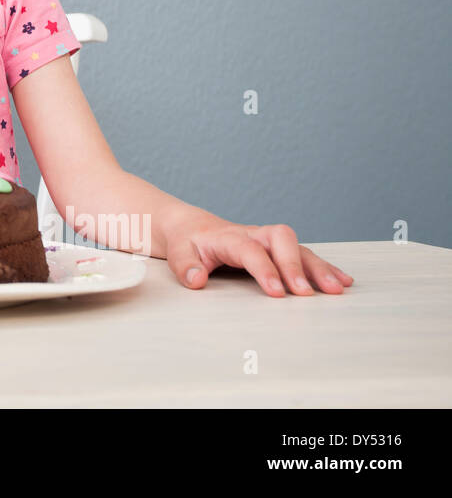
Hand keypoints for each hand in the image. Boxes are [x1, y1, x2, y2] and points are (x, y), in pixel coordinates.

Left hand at [164, 214, 353, 296]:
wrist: (191, 226)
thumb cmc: (188, 241)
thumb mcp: (178, 252)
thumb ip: (186, 266)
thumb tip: (197, 280)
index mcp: (229, 237)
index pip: (250, 250)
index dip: (265, 270)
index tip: (276, 294)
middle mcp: (254, 235)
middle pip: (281, 240)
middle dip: (295, 266)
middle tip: (305, 294)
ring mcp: (268, 241)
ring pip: (298, 247)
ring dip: (318, 268)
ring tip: (337, 290)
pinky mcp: (278, 250)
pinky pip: (304, 255)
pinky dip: (324, 267)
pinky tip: (342, 281)